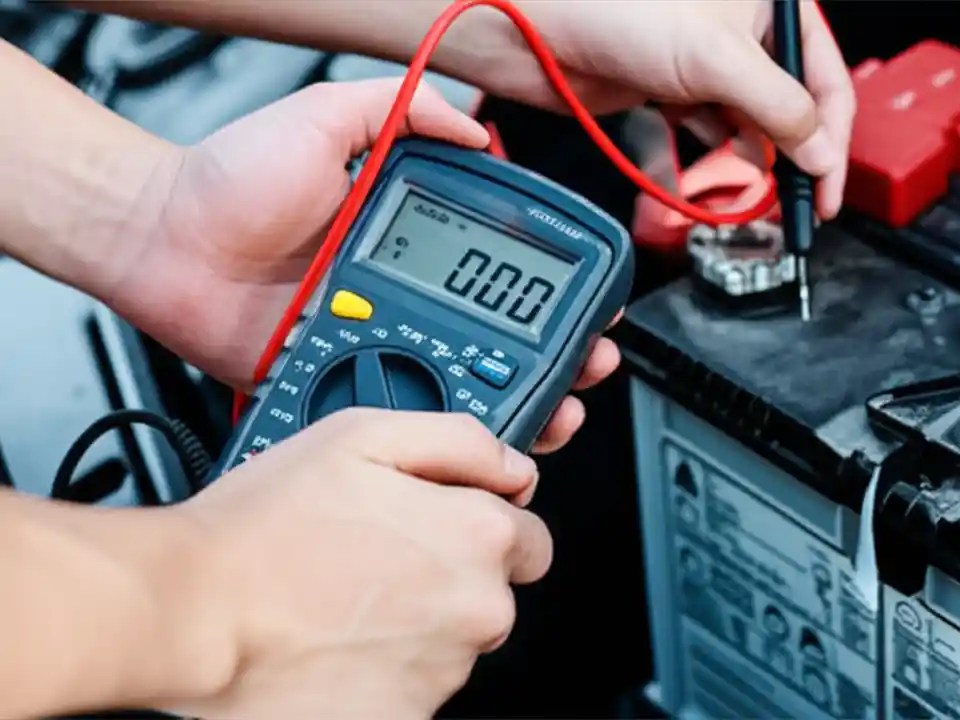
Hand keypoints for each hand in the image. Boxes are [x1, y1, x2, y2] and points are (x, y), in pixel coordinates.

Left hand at [114, 78, 619, 452]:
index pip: (495, 268)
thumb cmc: (227, 179)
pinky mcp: (336, 378)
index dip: (549, 289)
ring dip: (514, 401)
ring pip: (458, 382)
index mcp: (405, 237)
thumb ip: (401, 110)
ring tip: (553, 408)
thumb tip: (476, 132)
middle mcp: (397, 292)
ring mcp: (371, 340)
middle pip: (495, 336)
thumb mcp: (325, 118)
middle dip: (555, 356)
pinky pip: (393, 407)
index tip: (588, 301)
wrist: (158, 238)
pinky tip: (473, 431)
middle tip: (588, 364)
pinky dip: (434, 426)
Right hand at [167, 409, 550, 719]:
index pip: (526, 533)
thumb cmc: (265, 527)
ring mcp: (443, 671)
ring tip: (339, 599)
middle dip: (447, 573)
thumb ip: (460, 442)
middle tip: (372, 559)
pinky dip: (383, 670)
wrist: (191, 612)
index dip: (477, 522)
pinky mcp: (405, 715)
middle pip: (491, 590)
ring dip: (412, 621)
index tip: (433, 523)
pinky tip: (335, 642)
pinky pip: (412, 686)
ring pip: (450, 640)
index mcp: (477, 535)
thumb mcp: (364, 435)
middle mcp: (477, 608)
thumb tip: (513, 463)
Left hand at [445, 0, 853, 217]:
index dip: (833, 139)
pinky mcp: (674, 83)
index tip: (828, 191)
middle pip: (794, 103)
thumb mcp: (718, 59)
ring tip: (764, 194)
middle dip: (798, 155)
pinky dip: (722, 152)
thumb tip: (819, 152)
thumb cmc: (618, 5)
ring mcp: (708, 58)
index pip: (826, 78)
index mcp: (771, 5)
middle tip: (801, 204)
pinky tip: (726, 174)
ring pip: (753, 119)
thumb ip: (779, 109)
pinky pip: (714, 125)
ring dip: (760, 159)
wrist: (536, 22)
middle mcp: (744, 28)